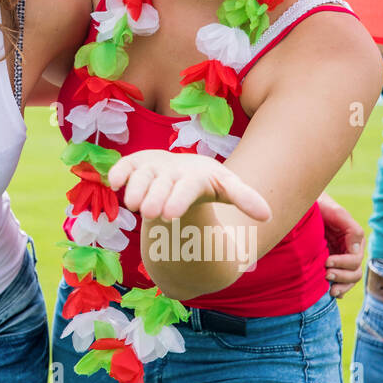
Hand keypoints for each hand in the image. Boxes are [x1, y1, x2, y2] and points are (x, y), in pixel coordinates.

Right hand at [107, 150, 271, 222]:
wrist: (187, 169)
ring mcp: (153, 166)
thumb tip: (267, 214)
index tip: (169, 217)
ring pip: (141, 175)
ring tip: (134, 206)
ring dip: (135, 189)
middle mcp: (173, 169)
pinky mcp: (136, 165)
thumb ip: (245, 198)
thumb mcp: (227, 188)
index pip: (188, 187)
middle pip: (162, 184)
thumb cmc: (208, 184)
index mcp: (197, 175)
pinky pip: (125, 166)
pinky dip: (119, 173)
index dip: (178, 200)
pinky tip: (115, 184)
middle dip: (155, 198)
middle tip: (151, 215)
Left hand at [317, 191, 364, 297]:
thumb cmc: (320, 206)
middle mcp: (349, 250)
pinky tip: (331, 293)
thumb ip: (350, 228)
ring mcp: (341, 258)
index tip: (327, 262)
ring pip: (350, 279)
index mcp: (353, 239)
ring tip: (330, 290)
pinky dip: (339, 289)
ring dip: (342, 286)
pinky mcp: (331, 263)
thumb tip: (355, 250)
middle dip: (342, 276)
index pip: (355, 258)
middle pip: (355, 272)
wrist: (301, 204)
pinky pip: (340, 281)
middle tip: (326, 275)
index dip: (343, 263)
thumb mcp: (335, 212)